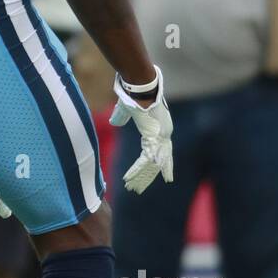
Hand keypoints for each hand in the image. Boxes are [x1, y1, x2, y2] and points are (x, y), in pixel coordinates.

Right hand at [110, 68, 173, 193]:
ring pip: (151, 165)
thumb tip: (114, 122)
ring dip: (142, 178)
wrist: (142, 87)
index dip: (160, 164)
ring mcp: (160, 138)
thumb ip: (121, 117)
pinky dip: (134, 170)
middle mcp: (163, 136)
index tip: (163, 174)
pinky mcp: (152, 139)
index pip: (161, 152)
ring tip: (135, 190)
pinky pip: (143, 161)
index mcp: (160, 130)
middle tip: (144, 189)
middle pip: (159, 162)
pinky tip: (128, 180)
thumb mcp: (127, 109)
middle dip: (151, 177)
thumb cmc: (136, 95)